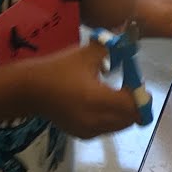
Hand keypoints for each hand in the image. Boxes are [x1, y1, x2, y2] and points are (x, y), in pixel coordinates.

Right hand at [22, 41, 140, 138]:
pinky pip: (107, 129)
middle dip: (136, 104)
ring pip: (121, 125)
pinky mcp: (83, 135)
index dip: (141, 95)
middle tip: (130, 87)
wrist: (29, 91)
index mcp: (97, 99)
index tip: (137, 82)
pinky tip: (101, 103)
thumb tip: (128, 35)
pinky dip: (112, 118)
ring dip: (125, 112)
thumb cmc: (58, 69)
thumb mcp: (85, 54)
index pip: (133, 105)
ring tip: (115, 94)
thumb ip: (111, 47)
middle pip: (131, 119)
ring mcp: (89, 131)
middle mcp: (95, 120)